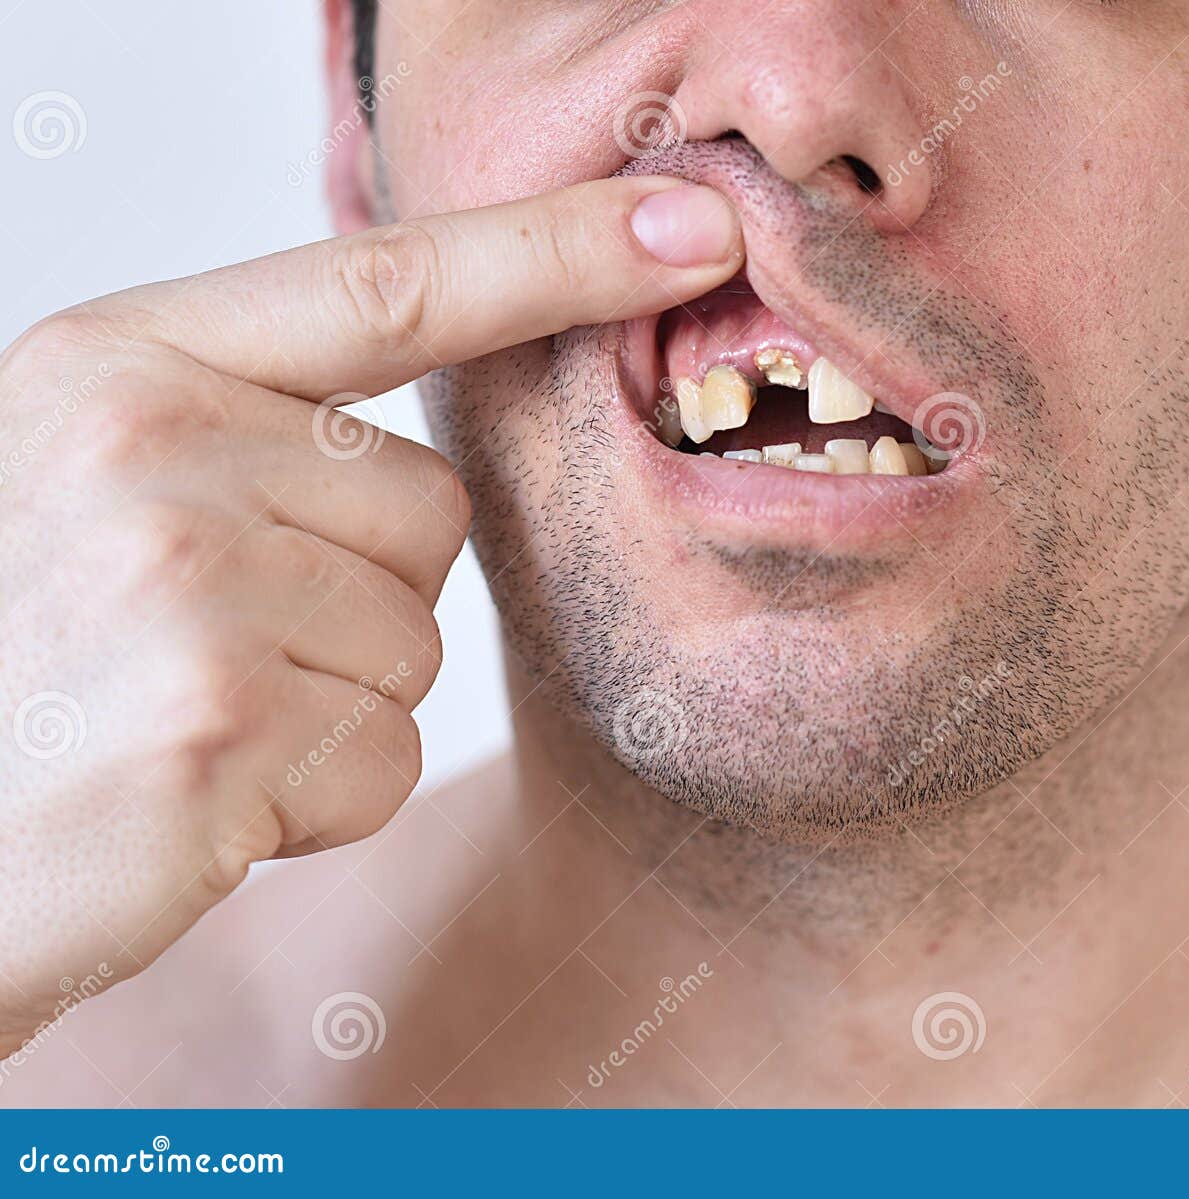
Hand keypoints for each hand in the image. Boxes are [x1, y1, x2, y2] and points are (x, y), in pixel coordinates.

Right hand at [0, 178, 741, 1049]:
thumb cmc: (24, 659)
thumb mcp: (101, 481)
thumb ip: (256, 429)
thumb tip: (428, 456)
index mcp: (125, 359)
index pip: (390, 284)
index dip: (561, 250)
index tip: (699, 221)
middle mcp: (150, 439)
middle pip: (433, 510)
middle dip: (360, 599)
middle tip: (203, 652)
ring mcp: (184, 574)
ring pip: (417, 642)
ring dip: (332, 706)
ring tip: (187, 722)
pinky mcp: (220, 718)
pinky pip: (385, 754)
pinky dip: (317, 798)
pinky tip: (198, 798)